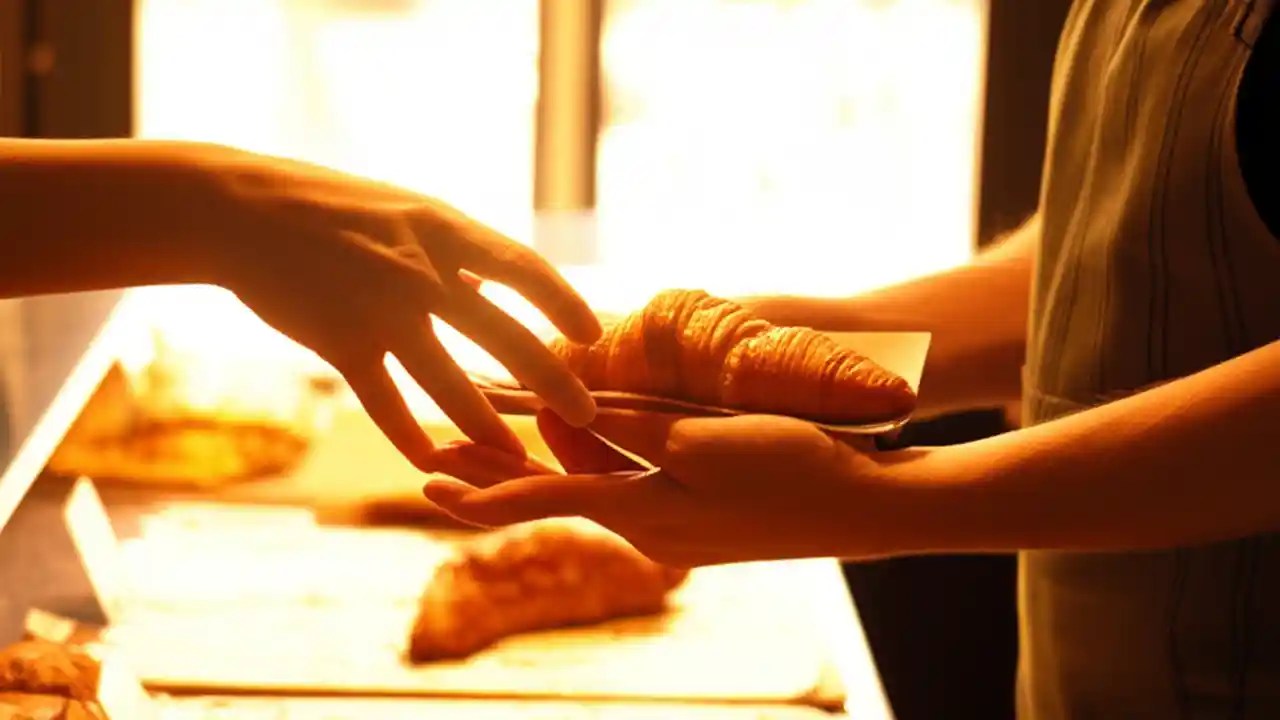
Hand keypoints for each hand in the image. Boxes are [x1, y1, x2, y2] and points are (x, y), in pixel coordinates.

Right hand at [202, 148, 601, 467]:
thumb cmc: (337, 209)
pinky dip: (409, 436)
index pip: (523, 267)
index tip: (594, 335)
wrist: (244, 211)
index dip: (564, 303)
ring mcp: (378, 309)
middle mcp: (419, 270)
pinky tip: (431, 462)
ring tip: (518, 460)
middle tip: (587, 416)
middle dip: (551, 381)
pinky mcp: (339, 343)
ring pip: (446, 382)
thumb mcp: (409, 213)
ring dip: (486, 428)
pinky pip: (385, 403)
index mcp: (444, 229)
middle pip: (502, 335)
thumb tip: (503, 287)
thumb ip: (458, 253)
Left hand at [422, 410, 921, 565]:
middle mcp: (652, 528)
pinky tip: (609, 424)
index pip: (540, 499)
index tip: (424, 481)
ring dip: (568, 448)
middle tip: (447, 446)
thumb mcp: (697, 438)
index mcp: (641, 512)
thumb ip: (625, 426)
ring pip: (604, 481)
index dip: (480, 489)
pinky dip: (614, 454)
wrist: (871, 506)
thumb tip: (565, 413)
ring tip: (531, 408)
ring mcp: (681, 527)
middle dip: (509, 464)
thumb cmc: (789, 466)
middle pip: (563, 488)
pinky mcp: (708, 516)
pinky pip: (641, 483)